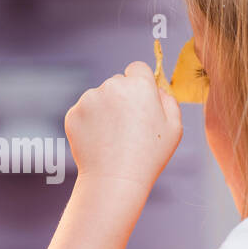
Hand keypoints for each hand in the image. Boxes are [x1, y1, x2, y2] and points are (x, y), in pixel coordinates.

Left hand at [64, 61, 181, 188]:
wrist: (114, 180)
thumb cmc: (148, 156)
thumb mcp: (174, 128)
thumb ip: (169, 100)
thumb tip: (158, 88)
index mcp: (139, 85)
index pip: (137, 68)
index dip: (140, 84)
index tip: (140, 100)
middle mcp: (112, 86)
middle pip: (117, 83)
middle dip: (122, 98)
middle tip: (128, 127)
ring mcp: (89, 99)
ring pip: (98, 98)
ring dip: (104, 111)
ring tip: (113, 138)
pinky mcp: (73, 114)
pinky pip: (84, 112)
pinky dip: (89, 124)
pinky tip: (99, 141)